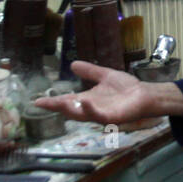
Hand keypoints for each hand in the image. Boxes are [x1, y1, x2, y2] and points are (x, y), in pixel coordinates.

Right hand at [35, 61, 149, 124]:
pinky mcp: (112, 117)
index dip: (53, 101)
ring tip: (58, 103)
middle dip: (56, 107)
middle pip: (70, 109)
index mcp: (88, 99)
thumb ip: (90, 71)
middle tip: (41, 104)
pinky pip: (99, 115)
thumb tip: (73, 64)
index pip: (67, 101)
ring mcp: (101, 114)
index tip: (37, 101)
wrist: (145, 94)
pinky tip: (85, 101)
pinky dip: (91, 110)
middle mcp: (92, 108)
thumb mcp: (104, 76)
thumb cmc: (127, 88)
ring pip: (81, 115)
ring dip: (70, 109)